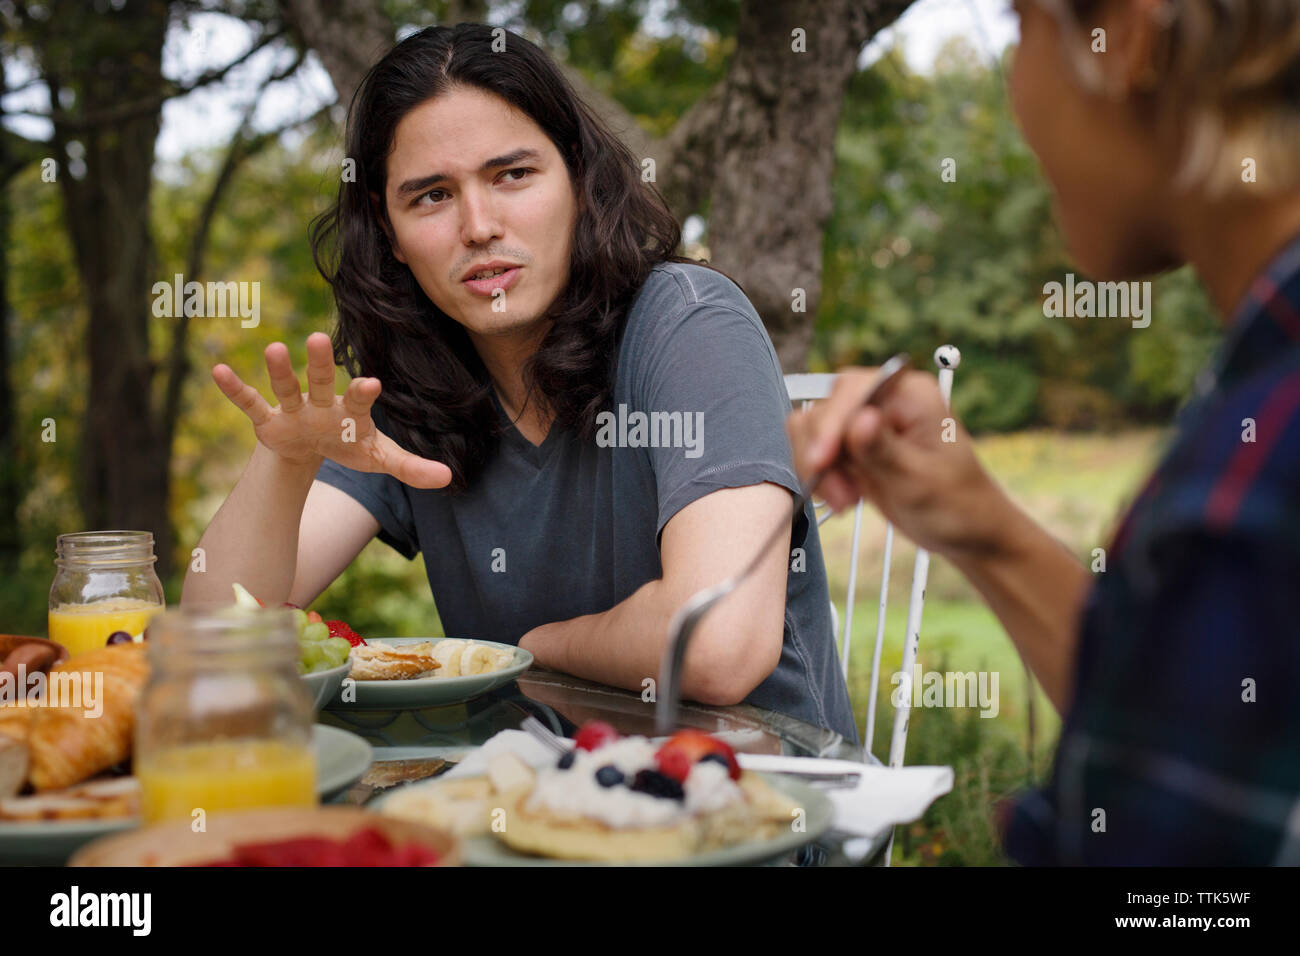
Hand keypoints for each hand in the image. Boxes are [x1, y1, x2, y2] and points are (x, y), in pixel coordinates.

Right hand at [212, 332, 451, 489]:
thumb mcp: (379, 458)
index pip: (359, 400)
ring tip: (275, 347)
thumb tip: (449, 479)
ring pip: (286, 386)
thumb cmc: (349, 445)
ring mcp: (294, 409)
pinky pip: (250, 403)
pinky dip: (234, 390)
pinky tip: (217, 370)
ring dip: (280, 370)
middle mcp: (322, 404)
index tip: (371, 383)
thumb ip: (411, 467)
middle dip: (322, 363)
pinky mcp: (268, 420)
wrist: (311, 450)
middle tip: (320, 337)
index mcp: (351, 413)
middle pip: (323, 381)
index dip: (363, 393)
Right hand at [786, 367, 1006, 558]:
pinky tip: (845, 498)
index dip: (830, 424)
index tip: (820, 462)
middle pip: (826, 407)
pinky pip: (816, 449)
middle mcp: (884, 399)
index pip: (851, 391)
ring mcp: (867, 422)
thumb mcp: (919, 481)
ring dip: (817, 468)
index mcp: (910, 394)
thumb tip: (859, 419)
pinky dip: (821, 475)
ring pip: (812, 429)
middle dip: (822, 451)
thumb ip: (884, 450)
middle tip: (840, 494)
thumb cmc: (957, 504)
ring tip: (846, 500)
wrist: (964, 530)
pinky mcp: (854, 445)